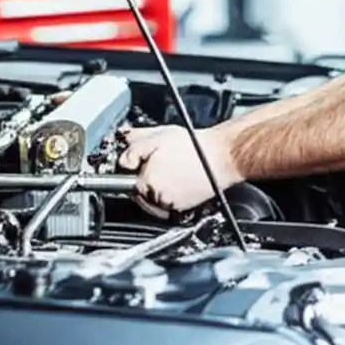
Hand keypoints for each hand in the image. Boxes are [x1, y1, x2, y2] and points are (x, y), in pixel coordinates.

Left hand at [117, 125, 241, 218]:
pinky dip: (170, 194)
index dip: (133, 170)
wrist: (222, 156)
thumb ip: (133, 148)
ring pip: (154, 199)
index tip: (139, 163)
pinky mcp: (184, 209)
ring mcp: (172, 206)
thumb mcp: (158, 136)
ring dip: (156, 188)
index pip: (126, 182)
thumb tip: (123, 159)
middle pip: (140, 192)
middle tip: (157, 162)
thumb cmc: (195, 146)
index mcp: (148, 181)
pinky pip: (168, 204)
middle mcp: (158, 198)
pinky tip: (179, 178)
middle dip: (144, 178)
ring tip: (171, 170)